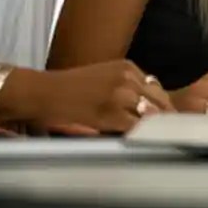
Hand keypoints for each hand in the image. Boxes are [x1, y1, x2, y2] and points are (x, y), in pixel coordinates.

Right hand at [0, 60, 172, 133]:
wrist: (41, 92)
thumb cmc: (67, 88)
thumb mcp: (103, 76)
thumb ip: (126, 86)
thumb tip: (147, 104)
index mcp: (127, 67)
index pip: (157, 87)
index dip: (162, 105)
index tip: (166, 117)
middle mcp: (128, 77)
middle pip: (160, 100)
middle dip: (164, 116)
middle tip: (166, 131)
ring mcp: (121, 94)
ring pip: (152, 114)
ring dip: (155, 127)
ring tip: (155, 138)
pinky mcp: (112, 113)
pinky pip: (137, 126)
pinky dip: (141, 134)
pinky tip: (139, 140)